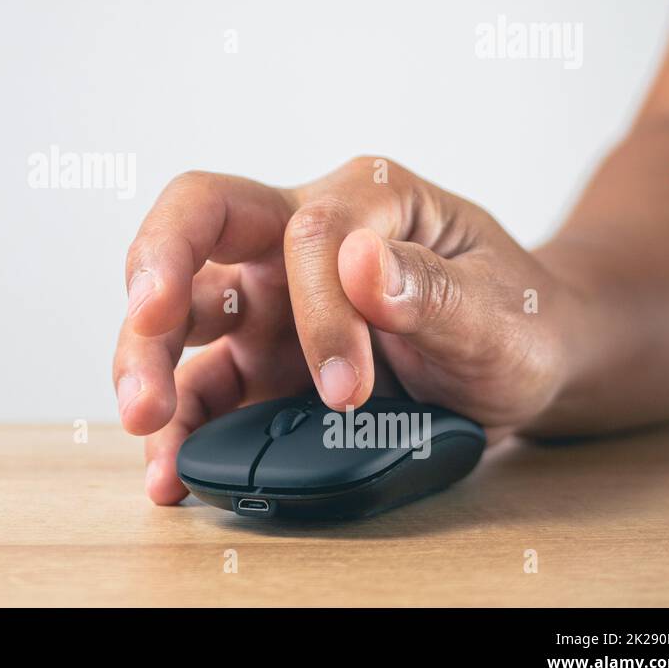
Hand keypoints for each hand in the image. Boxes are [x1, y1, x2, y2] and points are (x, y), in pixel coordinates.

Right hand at [112, 158, 577, 504]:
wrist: (523, 365)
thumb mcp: (501, 309)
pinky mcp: (259, 365)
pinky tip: (168, 468)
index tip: (351, 390)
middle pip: (193, 231)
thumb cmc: (516, 318)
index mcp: (359, 199)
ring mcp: (268, 303)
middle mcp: (293, 240)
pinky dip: (179, 428)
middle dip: (157, 280)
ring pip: (177, 314)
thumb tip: (360, 262)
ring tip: (145, 424)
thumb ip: (434, 289)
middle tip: (149, 335)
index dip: (317, 311)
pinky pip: (202, 388)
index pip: (301, 230)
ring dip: (147, 362)